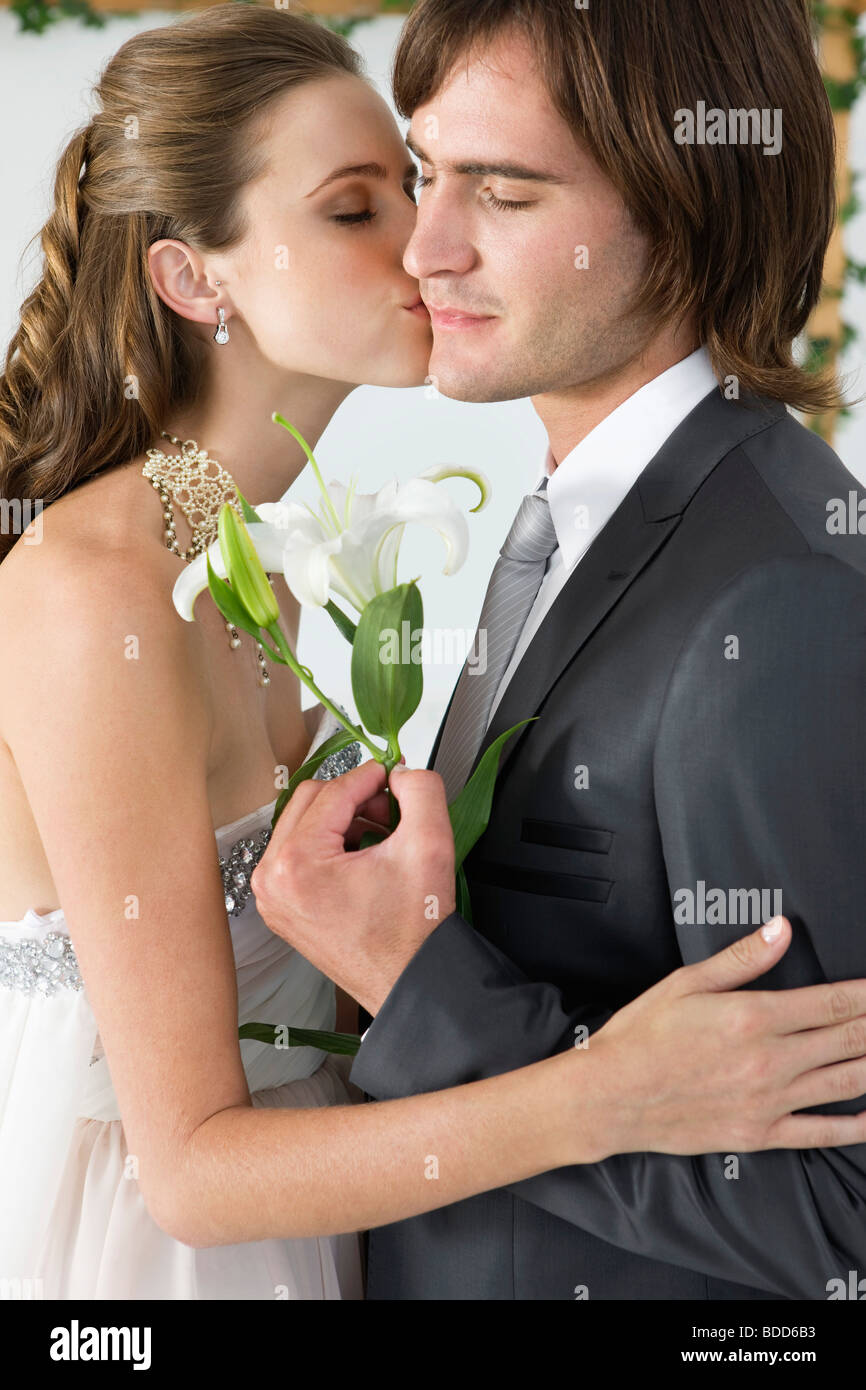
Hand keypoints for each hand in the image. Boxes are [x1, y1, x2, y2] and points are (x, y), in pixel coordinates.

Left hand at [251, 759, 455, 1014]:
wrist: (408, 981)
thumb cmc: (412, 931)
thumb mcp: (430, 844)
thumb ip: (421, 789)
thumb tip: (400, 772)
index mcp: (297, 864)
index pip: (334, 792)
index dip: (371, 776)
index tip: (395, 771)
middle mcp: (273, 879)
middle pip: (309, 800)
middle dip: (354, 797)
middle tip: (390, 808)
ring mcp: (273, 895)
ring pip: (303, 823)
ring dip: (342, 818)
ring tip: (380, 836)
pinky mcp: (281, 905)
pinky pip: (299, 851)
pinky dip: (331, 843)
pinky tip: (364, 856)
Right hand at [586, 917, 865, 1158]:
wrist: (610, 1096)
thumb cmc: (642, 1036)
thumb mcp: (686, 983)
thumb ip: (741, 959)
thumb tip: (781, 930)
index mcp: (753, 1016)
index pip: (832, 1001)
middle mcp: (769, 1060)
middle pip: (849, 1040)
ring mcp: (769, 1101)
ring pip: (845, 1083)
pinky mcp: (760, 1134)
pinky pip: (820, 1132)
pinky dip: (855, 1126)